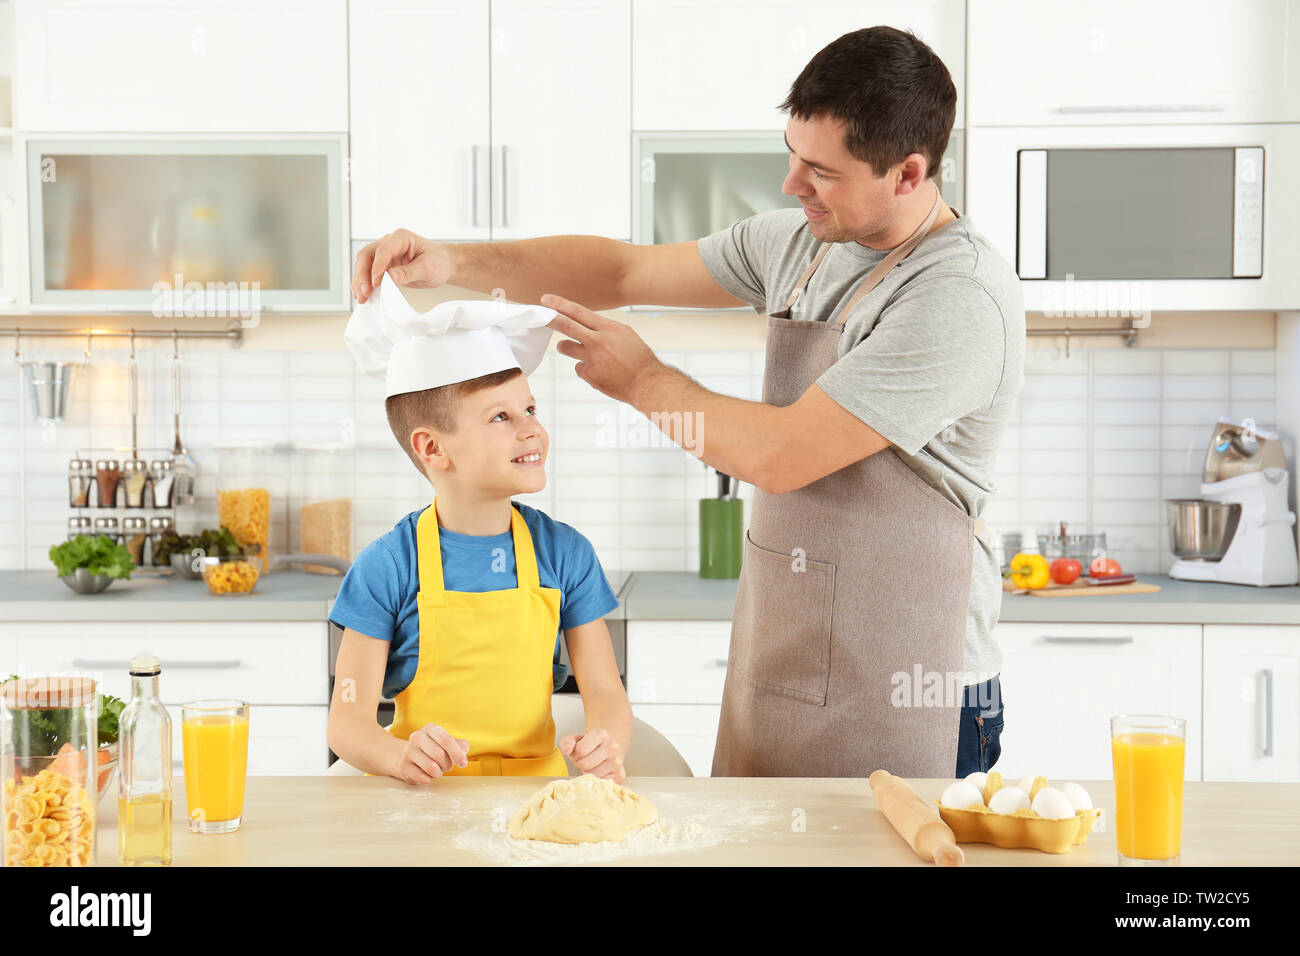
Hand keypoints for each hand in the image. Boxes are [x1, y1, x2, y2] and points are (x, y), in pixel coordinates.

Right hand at [352, 228, 453, 302]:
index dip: (377, 267)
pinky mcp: (383, 265)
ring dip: (360, 281)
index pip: (383, 250)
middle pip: (367, 255)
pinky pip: (368, 272)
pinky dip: (364, 284)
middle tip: (364, 292)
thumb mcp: (428, 268)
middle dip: (363, 275)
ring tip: (361, 297)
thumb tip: (391, 277)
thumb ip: (409, 272)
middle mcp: (389, 243)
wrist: (442, 265)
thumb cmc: (438, 262)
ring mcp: (385, 254)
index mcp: (402, 238)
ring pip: (364, 264)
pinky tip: (362, 294)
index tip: (376, 283)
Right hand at [392, 724, 469, 783]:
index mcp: (430, 729)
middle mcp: (417, 737)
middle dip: (447, 765)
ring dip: (438, 773)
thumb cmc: (432, 751)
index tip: (463, 763)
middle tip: (446, 767)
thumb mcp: (447, 745)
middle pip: (439, 754)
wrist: (409, 758)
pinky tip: (426, 775)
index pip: (446, 739)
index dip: (457, 753)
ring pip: (430, 767)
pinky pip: (421, 776)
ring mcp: (408, 751)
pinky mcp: (403, 766)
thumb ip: (459, 745)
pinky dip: (428, 779)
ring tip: (437, 771)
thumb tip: (463, 749)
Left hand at [542, 293, 663, 404]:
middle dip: (550, 319)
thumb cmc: (638, 357)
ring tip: (581, 351)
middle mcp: (598, 341)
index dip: (560, 305)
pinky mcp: (589, 375)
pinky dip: (586, 368)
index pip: (579, 312)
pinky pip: (578, 367)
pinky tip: (601, 372)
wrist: (647, 382)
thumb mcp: (624, 334)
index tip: (546, 300)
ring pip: (565, 347)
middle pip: (566, 326)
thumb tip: (585, 325)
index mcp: (608, 328)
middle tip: (539, 315)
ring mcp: (592, 359)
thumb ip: (603, 328)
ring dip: (566, 347)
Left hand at [558, 728, 625, 782]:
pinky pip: (599, 783)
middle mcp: (613, 747)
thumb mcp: (576, 739)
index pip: (580, 750)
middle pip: (585, 764)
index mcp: (602, 734)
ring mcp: (618, 762)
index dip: (575, 754)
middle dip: (581, 764)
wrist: (610, 747)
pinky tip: (599, 771)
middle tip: (586, 759)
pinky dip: (596, 779)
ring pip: (592, 775)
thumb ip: (567, 742)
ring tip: (592, 765)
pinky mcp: (620, 775)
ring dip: (588, 772)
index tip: (580, 752)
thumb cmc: (591, 745)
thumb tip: (566, 750)